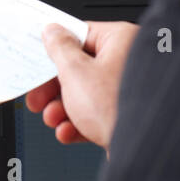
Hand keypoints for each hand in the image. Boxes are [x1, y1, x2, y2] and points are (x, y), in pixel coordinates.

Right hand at [25, 20, 139, 149]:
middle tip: (38, 99)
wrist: (141, 150)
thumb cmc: (116, 107)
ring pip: (86, 94)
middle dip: (54, 89)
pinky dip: (79, 123)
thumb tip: (53, 31)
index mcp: (121, 40)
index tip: (38, 62)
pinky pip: (98, 114)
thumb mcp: (75, 72)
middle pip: (80, 68)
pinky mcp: (128, 115)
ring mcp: (130, 90)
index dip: (54, 51)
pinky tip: (68, 132)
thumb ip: (60, 49)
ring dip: (63, 109)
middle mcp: (129, 61)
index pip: (80, 36)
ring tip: (53, 119)